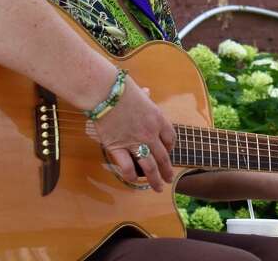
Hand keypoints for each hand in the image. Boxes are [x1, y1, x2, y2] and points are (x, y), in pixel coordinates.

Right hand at [89, 75, 176, 191]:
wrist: (105, 92)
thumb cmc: (122, 89)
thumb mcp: (139, 92)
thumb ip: (145, 97)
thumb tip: (147, 92)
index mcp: (158, 119)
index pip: (171, 138)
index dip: (171, 147)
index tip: (169, 152)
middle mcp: (150, 133)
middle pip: (163, 157)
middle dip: (167, 170)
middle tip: (169, 179)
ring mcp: (135, 142)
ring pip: (149, 167)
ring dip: (155, 179)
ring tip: (158, 187)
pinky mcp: (118, 148)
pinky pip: (127, 167)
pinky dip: (132, 177)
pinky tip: (134, 181)